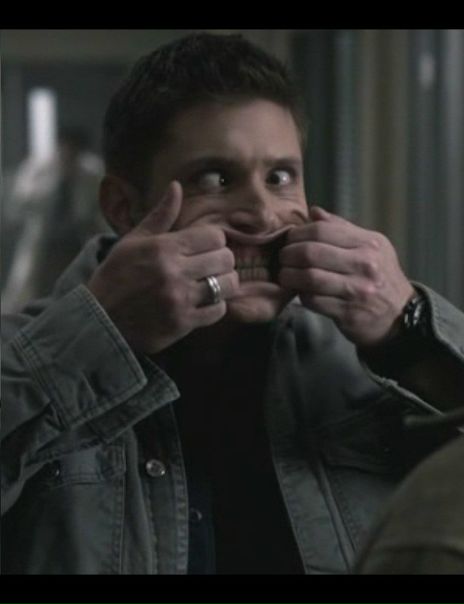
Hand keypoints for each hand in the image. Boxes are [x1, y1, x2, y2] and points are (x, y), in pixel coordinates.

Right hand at [87, 181, 238, 353]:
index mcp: (162, 248)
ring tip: (212, 283)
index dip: (214, 240)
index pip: (214, 235)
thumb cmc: (115, 276)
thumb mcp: (133, 241)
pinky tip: (204, 301)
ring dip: (223, 283)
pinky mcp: (182, 323)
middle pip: (225, 259)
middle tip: (211, 265)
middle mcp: (173, 272)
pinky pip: (218, 310)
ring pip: (226, 285)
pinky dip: (216, 305)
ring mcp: (179, 299)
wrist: (98, 320)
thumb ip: (160, 216)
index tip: (205, 246)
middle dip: (221, 260)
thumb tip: (177, 186)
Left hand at [278, 206, 415, 346]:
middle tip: (282, 258)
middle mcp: (365, 265)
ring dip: (290, 276)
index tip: (290, 240)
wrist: (401, 316)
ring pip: (309, 278)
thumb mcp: (371, 247)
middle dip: (288, 255)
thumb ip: (341, 229)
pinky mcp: (348, 313)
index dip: (298, 233)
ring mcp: (357, 290)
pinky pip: (313, 301)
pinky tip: (301, 292)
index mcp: (368, 244)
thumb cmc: (380, 277)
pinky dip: (302, 295)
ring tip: (285, 276)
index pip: (322, 230)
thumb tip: (314, 211)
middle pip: (311, 253)